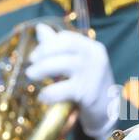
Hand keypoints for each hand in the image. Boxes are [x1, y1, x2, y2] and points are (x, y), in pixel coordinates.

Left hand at [26, 23, 118, 139]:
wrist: (108, 111)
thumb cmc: (89, 84)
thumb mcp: (77, 63)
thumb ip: (59, 46)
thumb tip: (40, 28)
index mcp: (92, 47)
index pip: (67, 38)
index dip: (47, 44)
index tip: (35, 55)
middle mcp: (94, 57)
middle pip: (63, 47)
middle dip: (42, 54)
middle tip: (30, 65)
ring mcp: (92, 74)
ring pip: (60, 65)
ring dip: (41, 70)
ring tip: (31, 76)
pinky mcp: (88, 93)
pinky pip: (62, 89)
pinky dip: (49, 93)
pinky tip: (43, 97)